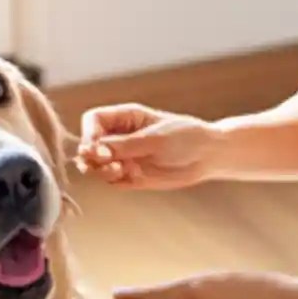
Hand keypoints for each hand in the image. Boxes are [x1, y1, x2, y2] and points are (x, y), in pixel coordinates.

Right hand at [76, 103, 219, 189]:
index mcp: (125, 117)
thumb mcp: (155, 139)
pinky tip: (130, 177)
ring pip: (96, 165)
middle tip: (106, 162)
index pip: (93, 120)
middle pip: (89, 144)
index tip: (96, 148)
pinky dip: (114, 181)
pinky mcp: (131, 175)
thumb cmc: (186, 138)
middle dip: (91, 156)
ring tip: (119, 170)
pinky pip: (111, 180)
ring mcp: (125, 156)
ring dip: (101, 170)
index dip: (89, 134)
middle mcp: (121, 136)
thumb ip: (125, 145)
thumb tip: (95, 150)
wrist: (208, 156)